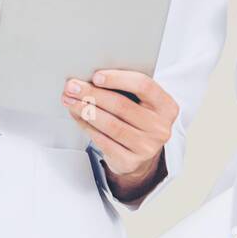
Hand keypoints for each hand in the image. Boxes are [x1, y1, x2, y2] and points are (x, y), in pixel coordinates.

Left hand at [62, 70, 177, 199]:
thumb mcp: (141, 101)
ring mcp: (147, 147)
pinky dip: (86, 126)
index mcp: (166, 106)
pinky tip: (77, 116)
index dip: (118, 79)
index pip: (144, 86)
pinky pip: (103, 141)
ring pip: (110, 124)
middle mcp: (160, 127)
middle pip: (121, 106)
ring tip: (70, 100)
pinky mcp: (131, 161)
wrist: (142, 152)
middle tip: (72, 86)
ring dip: (86, 110)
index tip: (96, 76)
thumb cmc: (138, 118)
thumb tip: (90, 78)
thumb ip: (125, 88)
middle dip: (93, 94)